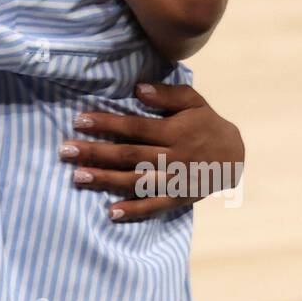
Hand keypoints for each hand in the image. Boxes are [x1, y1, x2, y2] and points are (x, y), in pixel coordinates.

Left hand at [58, 82, 243, 222]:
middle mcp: (174, 157)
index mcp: (175, 132)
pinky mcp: (179, 198)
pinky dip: (133, 210)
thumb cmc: (207, 123)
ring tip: (77, 177)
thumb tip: (137, 89)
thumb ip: (167, 95)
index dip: (107, 124)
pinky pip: (154, 206)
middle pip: (129, 155)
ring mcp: (176, 180)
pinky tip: (111, 211)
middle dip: (95, 152)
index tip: (80, 121)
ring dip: (105, 180)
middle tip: (65, 150)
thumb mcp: (193, 101)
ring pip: (136, 181)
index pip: (135, 128)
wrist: (236, 156)